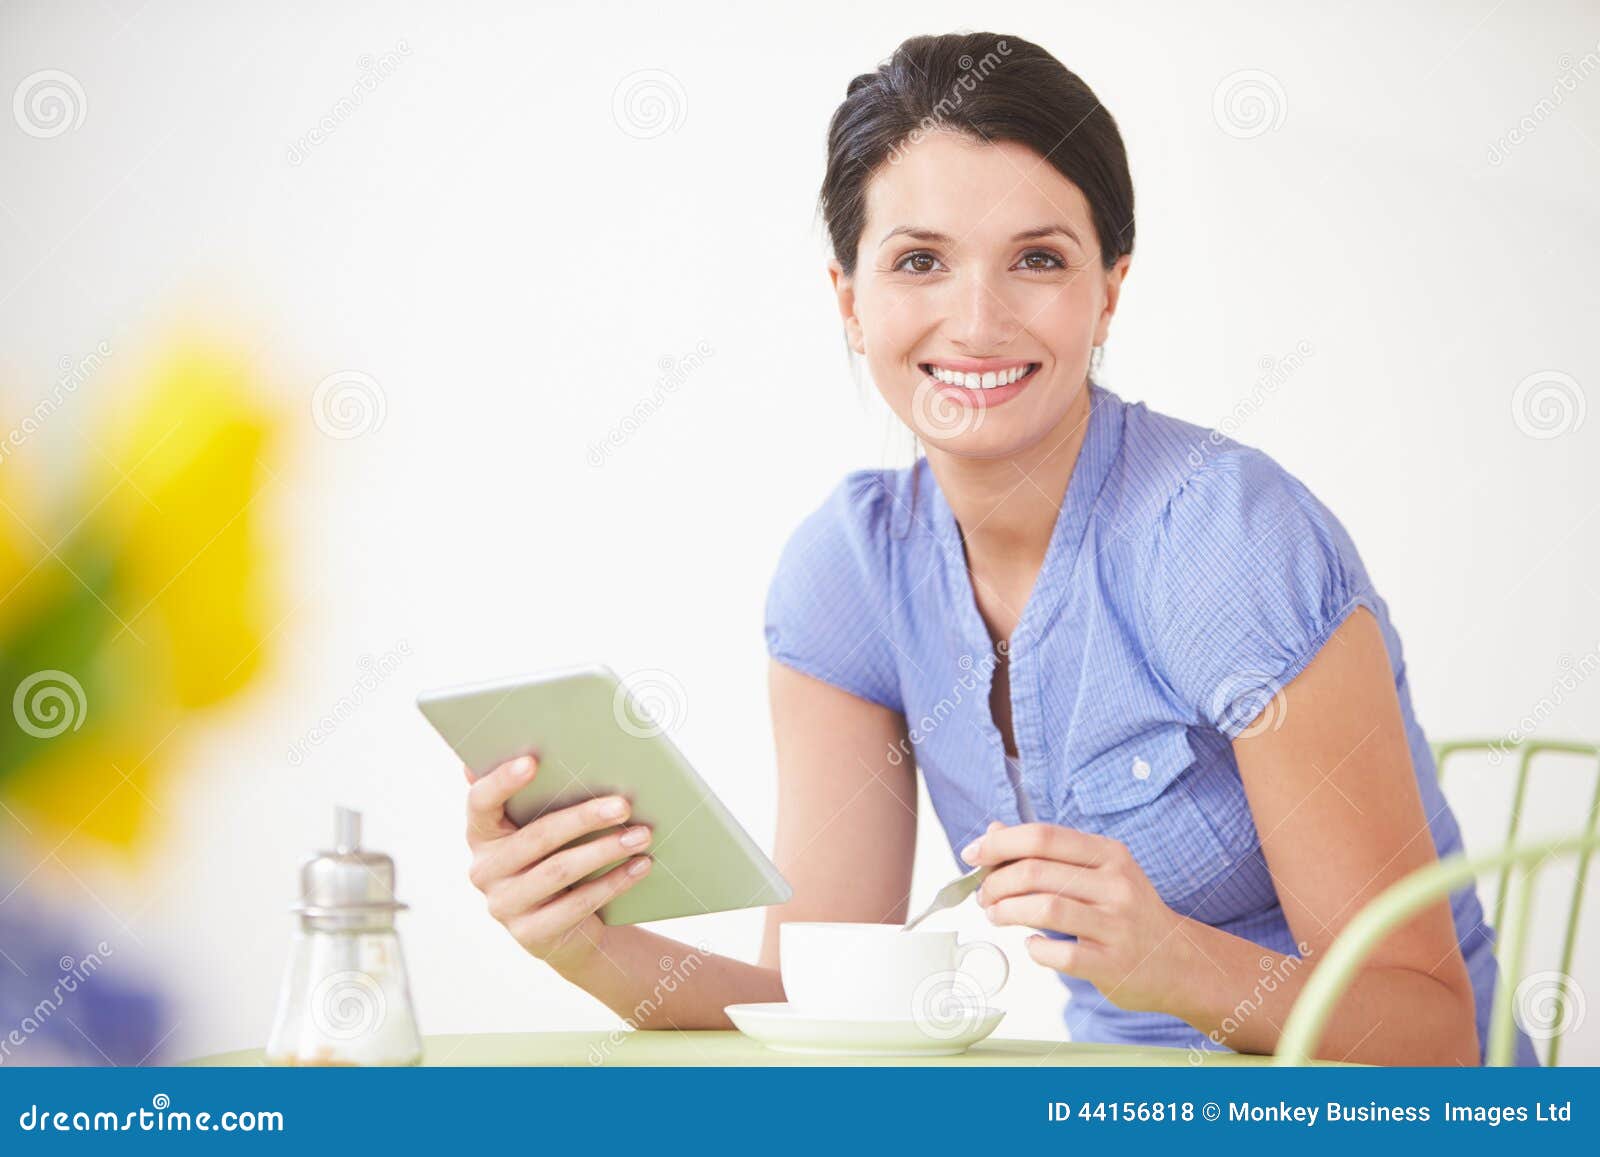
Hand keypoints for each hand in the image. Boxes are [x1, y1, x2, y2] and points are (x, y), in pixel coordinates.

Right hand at [464, 754, 652, 973]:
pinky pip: (578, 904)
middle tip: (624, 804)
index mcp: (482, 834)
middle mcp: (484, 870)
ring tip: (641, 834)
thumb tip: (542, 747)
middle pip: (536, 837)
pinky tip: (640, 865)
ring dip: (606, 850)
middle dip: (584, 818)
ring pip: (560, 871)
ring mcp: (504, 905)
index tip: (532, 760)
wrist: (566, 930)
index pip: (480, 803)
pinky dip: (614, 882)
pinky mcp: (531, 934)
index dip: (502, 781)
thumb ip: (540, 795)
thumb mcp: (545, 830)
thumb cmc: (556, 859)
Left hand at [962, 820, 1192, 1014]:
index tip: (972, 855)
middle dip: (997, 882)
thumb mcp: (1097, 871)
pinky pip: (1060, 954)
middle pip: (1037, 871)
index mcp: (1109, 854)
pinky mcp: (1113, 964)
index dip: (999, 844)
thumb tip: (994, 832)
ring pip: (1044, 908)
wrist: (1180, 961)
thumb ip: (1048, 852)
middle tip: (984, 896)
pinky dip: (1035, 949)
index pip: (1043, 836)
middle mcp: (1116, 884)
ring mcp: (1117, 925)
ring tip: (996, 916)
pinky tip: (1032, 945)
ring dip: (1007, 911)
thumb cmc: (1127, 912)